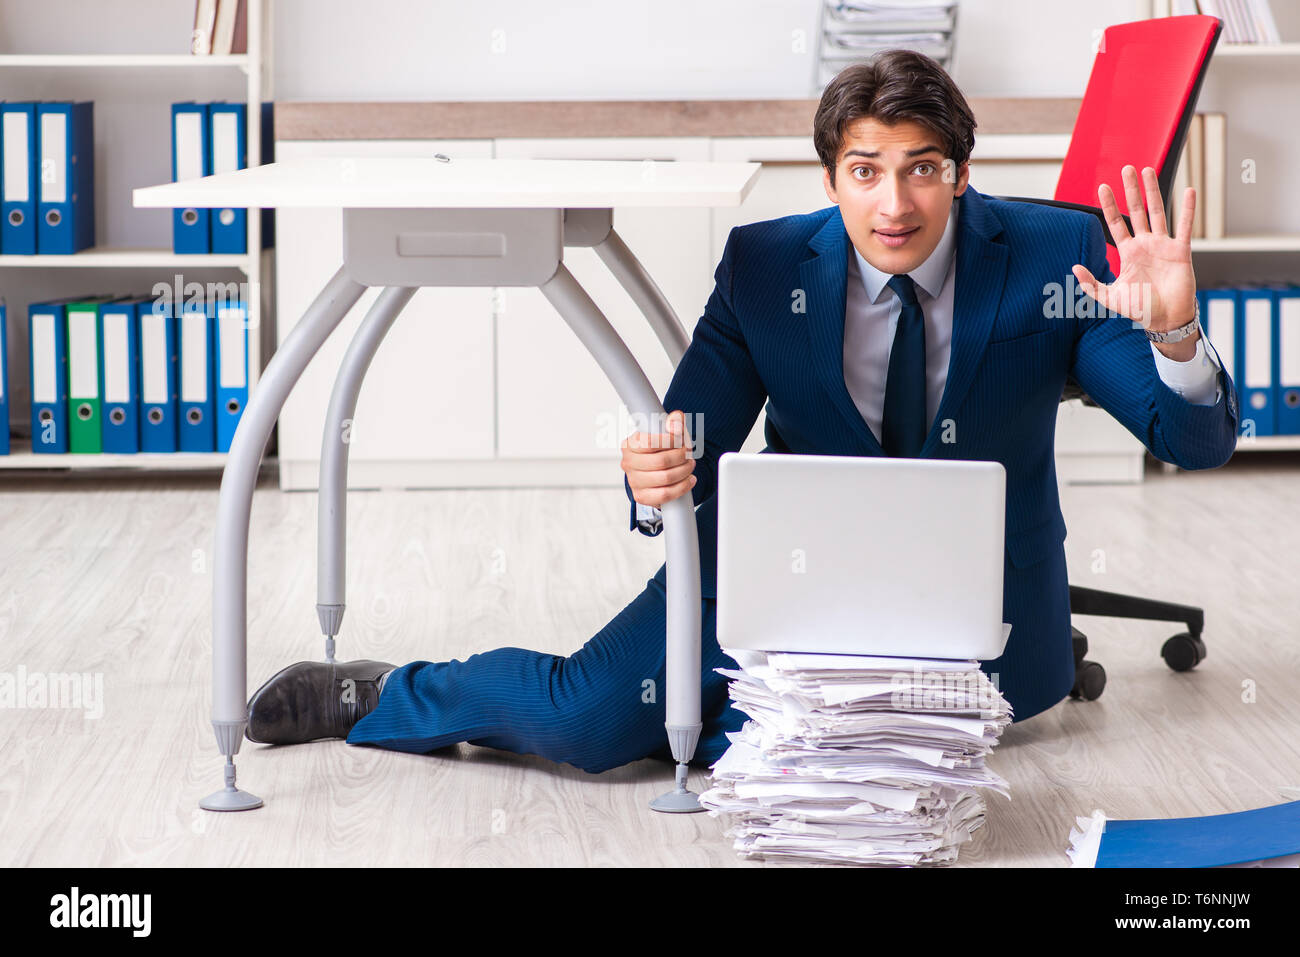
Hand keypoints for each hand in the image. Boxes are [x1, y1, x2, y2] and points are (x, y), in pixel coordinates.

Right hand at [620, 410, 696, 506]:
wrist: (660, 469)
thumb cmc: (663, 449)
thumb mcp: (670, 430)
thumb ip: (675, 420)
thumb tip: (674, 424)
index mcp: (630, 444)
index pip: (650, 442)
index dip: (671, 441)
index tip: (680, 441)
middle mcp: (628, 463)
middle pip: (661, 461)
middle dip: (681, 457)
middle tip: (688, 454)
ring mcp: (633, 481)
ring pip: (665, 478)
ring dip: (684, 471)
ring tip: (690, 465)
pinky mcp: (641, 496)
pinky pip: (664, 494)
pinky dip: (681, 487)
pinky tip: (689, 480)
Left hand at [1071, 165, 1198, 357]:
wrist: (1165, 320)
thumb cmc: (1139, 309)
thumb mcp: (1109, 297)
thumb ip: (1091, 283)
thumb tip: (1074, 267)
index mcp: (1128, 253)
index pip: (1115, 224)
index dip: (1109, 206)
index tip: (1103, 187)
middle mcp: (1144, 245)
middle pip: (1136, 211)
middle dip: (1130, 190)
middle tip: (1126, 168)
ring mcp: (1163, 245)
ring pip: (1157, 212)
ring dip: (1153, 191)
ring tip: (1147, 171)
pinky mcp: (1181, 250)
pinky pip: (1185, 226)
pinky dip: (1188, 209)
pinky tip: (1189, 191)